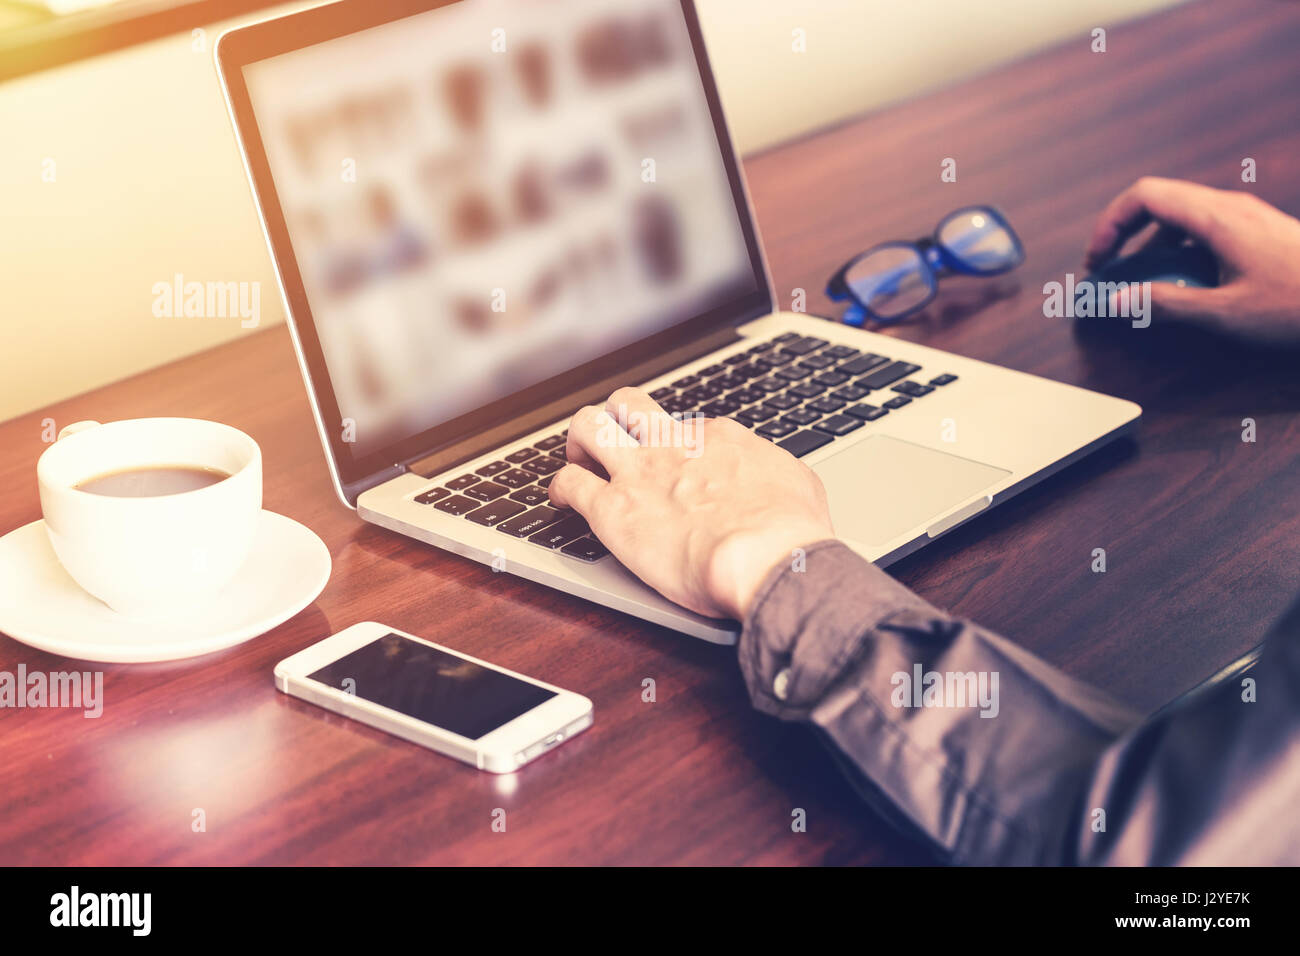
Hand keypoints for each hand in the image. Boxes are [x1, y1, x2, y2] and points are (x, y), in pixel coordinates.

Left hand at [547, 387, 834, 619]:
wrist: (765, 555)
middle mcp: (673, 445)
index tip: (675, 467)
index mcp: (717, 439)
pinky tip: (561, 499)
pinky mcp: (611, 510)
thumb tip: (768, 479)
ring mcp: (638, 473)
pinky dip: (559, 488)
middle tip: (613, 444)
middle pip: (628, 404)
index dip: (675, 445)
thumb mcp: (798, 482)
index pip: (684, 426)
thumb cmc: (789, 529)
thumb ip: (769, 471)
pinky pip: (568, 483)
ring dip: (579, 441)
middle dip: (615, 419)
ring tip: (579, 462)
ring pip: (588, 426)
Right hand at [1084, 176, 1299, 343]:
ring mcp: (1246, 217)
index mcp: (1216, 218)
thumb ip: (1166, 304)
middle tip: (1106, 268)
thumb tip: (1120, 301)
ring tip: (1140, 281)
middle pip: (1158, 200)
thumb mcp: (1224, 313)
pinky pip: (1203, 228)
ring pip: (1181, 215)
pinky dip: (1178, 249)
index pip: (1143, 196)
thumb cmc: (1299, 304)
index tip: (1097, 258)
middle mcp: (1230, 208)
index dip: (1109, 223)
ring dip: (1150, 244)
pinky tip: (1183, 282)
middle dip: (1123, 233)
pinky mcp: (1257, 231)